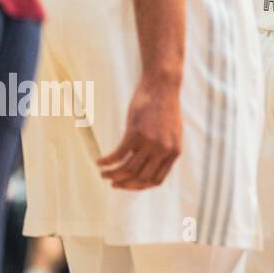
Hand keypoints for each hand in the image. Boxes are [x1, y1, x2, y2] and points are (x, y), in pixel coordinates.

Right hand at [97, 73, 182, 189]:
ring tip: (103, 174)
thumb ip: (163, 149)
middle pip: (140, 178)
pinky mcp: (136, 133)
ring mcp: (150, 143)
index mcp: (174, 152)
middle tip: (112, 183)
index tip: (127, 185)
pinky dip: (107, 162)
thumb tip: (147, 164)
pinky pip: (118, 155)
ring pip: (128, 169)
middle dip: (124, 184)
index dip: (139, 186)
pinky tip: (100, 162)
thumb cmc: (164, 107)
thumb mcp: (170, 132)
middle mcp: (164, 150)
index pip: (156, 180)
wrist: (163, 86)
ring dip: (112, 175)